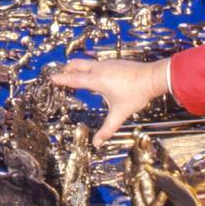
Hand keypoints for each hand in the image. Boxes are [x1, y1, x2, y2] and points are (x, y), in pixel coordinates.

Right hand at [50, 57, 168, 144]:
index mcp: (97, 80)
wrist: (153, 77)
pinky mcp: (114, 61)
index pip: (74, 79)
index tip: (51, 78)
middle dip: (66, 69)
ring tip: (73, 75)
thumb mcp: (120, 114)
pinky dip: (88, 67)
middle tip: (59, 75)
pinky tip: (93, 76)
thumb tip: (97, 144)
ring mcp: (107, 63)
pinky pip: (96, 63)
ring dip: (77, 67)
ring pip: (86, 62)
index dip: (61, 79)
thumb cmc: (136, 94)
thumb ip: (107, 129)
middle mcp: (99, 68)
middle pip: (76, 64)